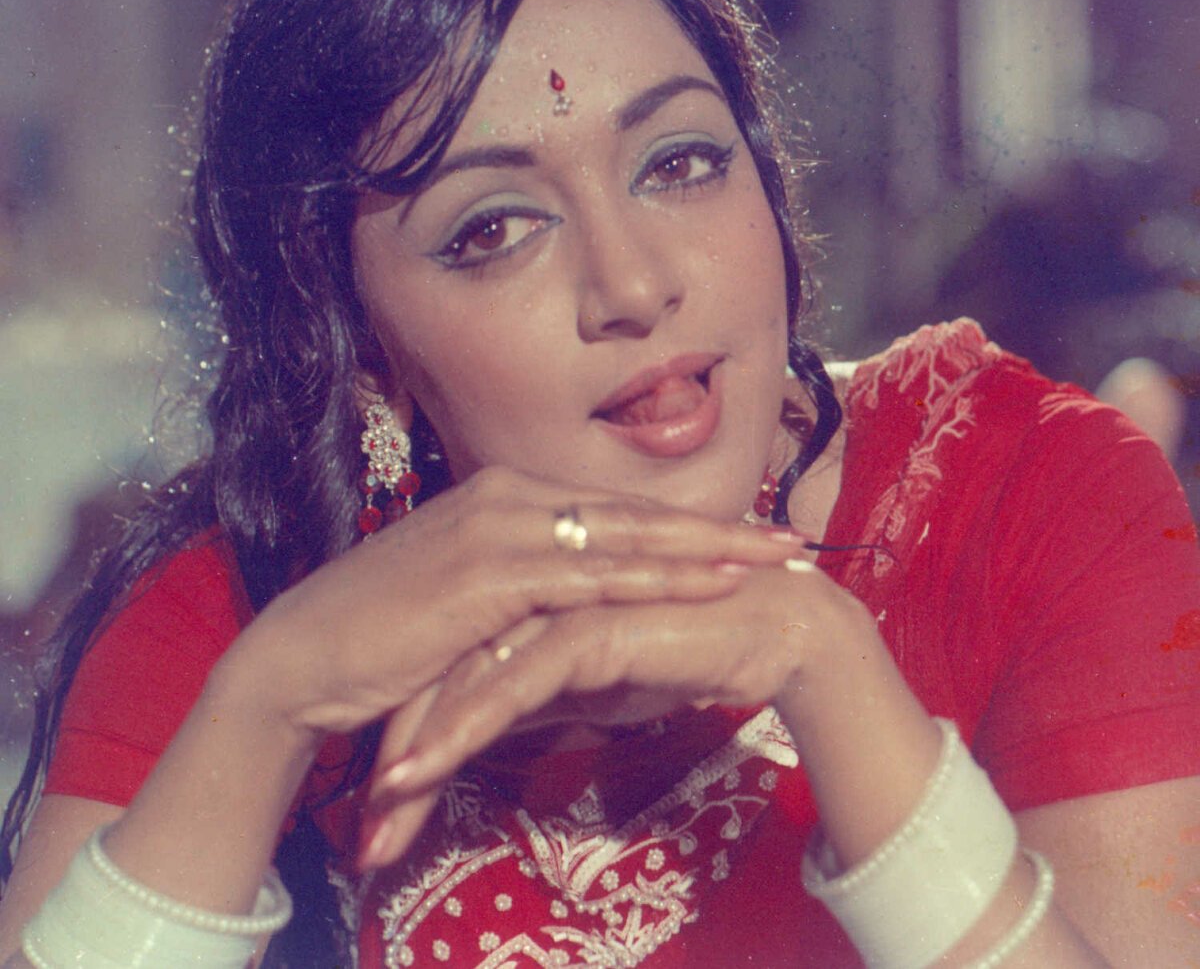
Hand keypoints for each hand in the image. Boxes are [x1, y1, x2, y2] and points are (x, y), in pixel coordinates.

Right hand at [228, 464, 812, 756]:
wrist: (304, 656)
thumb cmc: (384, 635)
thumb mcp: (466, 597)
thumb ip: (521, 589)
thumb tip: (571, 603)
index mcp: (509, 495)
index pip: (616, 511)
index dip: (686, 527)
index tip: (749, 538)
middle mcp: (511, 495)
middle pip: (636, 513)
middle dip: (720, 529)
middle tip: (793, 541)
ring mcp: (501, 528)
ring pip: (626, 538)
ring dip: (709, 549)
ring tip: (777, 559)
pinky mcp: (490, 573)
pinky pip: (590, 577)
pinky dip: (656, 581)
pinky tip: (711, 586)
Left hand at [358, 555, 875, 865]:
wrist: (774, 633)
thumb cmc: (687, 650)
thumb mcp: (593, 685)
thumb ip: (539, 690)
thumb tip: (491, 723)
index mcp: (530, 589)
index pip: (454, 659)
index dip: (414, 726)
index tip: (383, 799)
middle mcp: (533, 586)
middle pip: (446, 668)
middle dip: (402, 749)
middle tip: (366, 828)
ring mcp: (556, 599)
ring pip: (465, 679)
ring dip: (417, 752)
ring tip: (376, 821)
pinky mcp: (584, 623)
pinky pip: (508, 684)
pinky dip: (459, 733)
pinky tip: (421, 775)